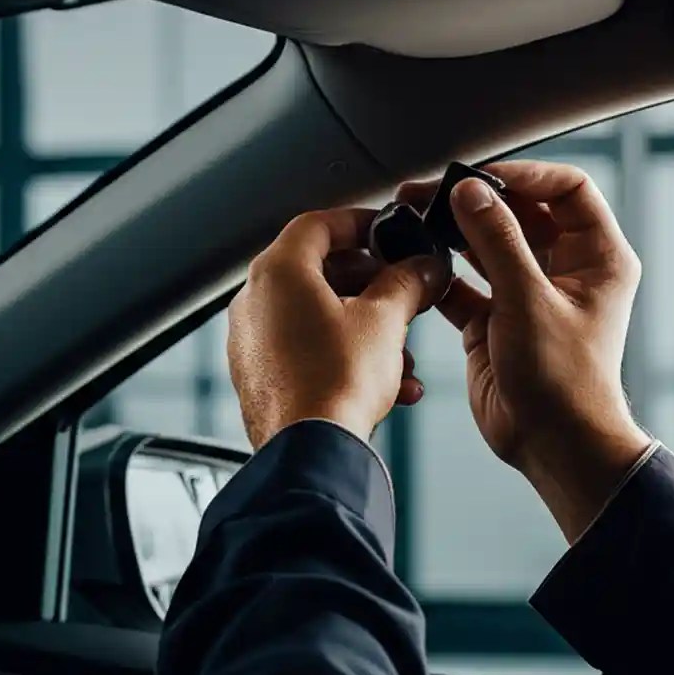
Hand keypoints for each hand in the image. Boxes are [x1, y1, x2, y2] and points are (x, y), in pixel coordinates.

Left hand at [229, 208, 448, 448]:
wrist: (310, 451)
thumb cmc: (334, 384)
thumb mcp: (385, 320)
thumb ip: (407, 283)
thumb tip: (423, 270)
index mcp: (277, 273)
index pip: (317, 224)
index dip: (358, 223)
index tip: (386, 232)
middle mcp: (254, 302)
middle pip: (317, 270)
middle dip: (369, 282)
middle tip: (403, 290)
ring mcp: (251, 340)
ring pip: (316, 315)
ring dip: (365, 326)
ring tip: (402, 351)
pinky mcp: (258, 375)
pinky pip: (305, 349)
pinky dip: (344, 354)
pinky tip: (387, 382)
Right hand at [398, 161, 651, 541]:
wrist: (552, 445)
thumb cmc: (565, 381)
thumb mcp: (529, 299)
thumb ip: (497, 240)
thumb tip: (471, 191)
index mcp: (596, 258)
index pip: (567, 190)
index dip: (526, 175)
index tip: (482, 176)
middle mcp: (564, 271)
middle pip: (519, 214)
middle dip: (477, 201)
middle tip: (433, 192)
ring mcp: (526, 296)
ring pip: (487, 246)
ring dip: (453, 233)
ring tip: (416, 218)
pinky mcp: (493, 322)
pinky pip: (463, 285)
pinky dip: (440, 273)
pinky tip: (416, 262)